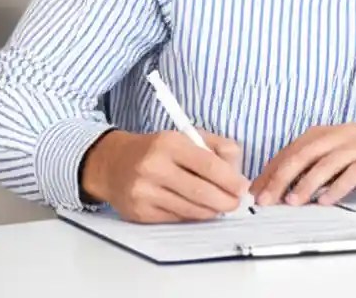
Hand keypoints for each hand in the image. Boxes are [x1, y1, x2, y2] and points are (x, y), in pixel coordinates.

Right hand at [80, 129, 249, 223]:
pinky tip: (198, 209)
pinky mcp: (139, 213)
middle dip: (225, 200)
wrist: (112, 163)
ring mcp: (144, 192)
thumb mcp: (188, 136)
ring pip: (189, 209)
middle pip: (200, 191)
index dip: (230, 180)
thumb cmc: (158, 149)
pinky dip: (192, 216)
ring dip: (211, 211)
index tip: (243, 188)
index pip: (208, 164)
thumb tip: (238, 175)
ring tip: (220, 206)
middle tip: (236, 203)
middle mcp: (153, 168)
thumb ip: (218, 148)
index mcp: (169, 144)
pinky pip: (176, 219)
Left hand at [251, 118, 355, 206]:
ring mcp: (355, 148)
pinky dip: (337, 188)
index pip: (290, 151)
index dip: (271, 171)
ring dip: (305, 184)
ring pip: (324, 165)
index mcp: (324, 133)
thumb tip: (284, 184)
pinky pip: (351, 174)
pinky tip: (326, 201)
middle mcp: (337, 137)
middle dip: (280, 178)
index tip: (255, 190)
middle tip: (265, 199)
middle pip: (302, 156)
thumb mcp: (339, 145)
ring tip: (291, 202)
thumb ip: (315, 160)